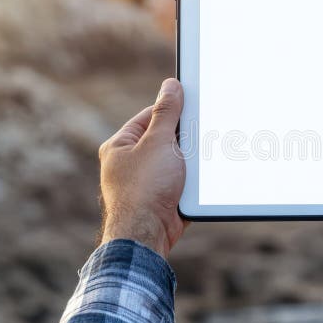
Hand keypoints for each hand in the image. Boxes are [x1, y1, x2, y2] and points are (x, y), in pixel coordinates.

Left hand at [98, 78, 186, 258]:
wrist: (147, 236)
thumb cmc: (144, 189)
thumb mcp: (159, 142)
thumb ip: (167, 113)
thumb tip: (171, 86)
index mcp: (121, 145)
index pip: (150, 116)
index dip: (173, 110)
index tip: (195, 104)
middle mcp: (130, 163)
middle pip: (166, 138)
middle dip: (186, 139)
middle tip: (202, 135)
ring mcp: (146, 183)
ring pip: (177, 162)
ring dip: (191, 162)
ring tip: (199, 162)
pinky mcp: (161, 200)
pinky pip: (182, 182)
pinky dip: (192, 181)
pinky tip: (200, 181)